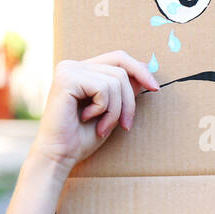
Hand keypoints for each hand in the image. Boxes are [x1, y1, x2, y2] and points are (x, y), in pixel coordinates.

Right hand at [33, 51, 159, 173]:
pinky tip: (87, 118)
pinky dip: (103, 109)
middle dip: (129, 100)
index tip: (155, 88)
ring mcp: (68, 70)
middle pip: (120, 70)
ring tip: (102, 126)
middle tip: (125, 125)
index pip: (118, 58)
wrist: (59, 155)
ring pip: (115, 81)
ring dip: (115, 110)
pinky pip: (103, 88)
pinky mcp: (66, 79)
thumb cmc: (82, 138)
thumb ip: (123, 91)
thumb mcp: (111, 111)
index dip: (139, 70)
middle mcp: (73, 65)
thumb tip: (146, 72)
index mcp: (82, 70)